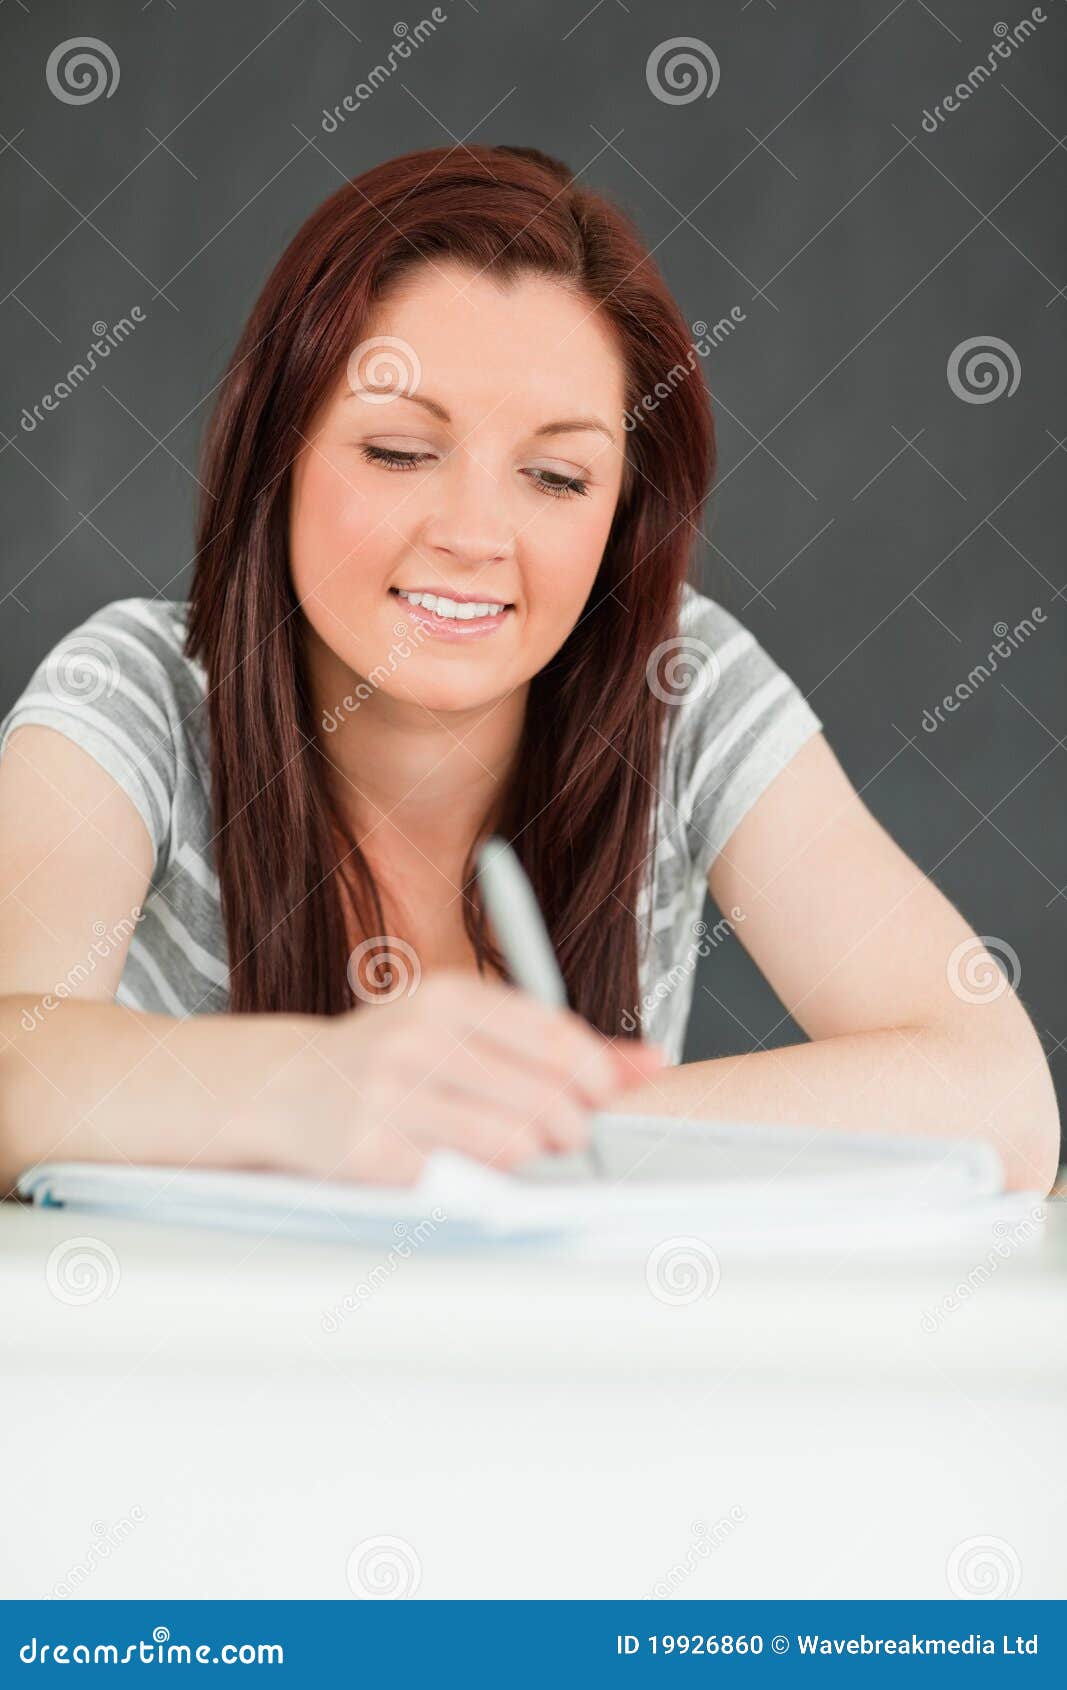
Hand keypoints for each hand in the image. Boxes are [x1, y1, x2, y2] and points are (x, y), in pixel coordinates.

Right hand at [286, 970, 664, 1183]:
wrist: (286, 1086)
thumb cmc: (397, 1058)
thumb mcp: (468, 1030)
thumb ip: (558, 1046)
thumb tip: (651, 1063)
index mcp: (449, 997)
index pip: (555, 1038)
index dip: (596, 1077)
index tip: (602, 1097)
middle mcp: (418, 1038)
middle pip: (544, 1100)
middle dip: (567, 1127)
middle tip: (559, 1135)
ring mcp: (390, 1096)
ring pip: (511, 1146)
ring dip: (522, 1157)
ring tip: (503, 1146)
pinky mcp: (370, 1153)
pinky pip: (460, 1182)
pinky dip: (472, 1182)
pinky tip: (453, 1162)